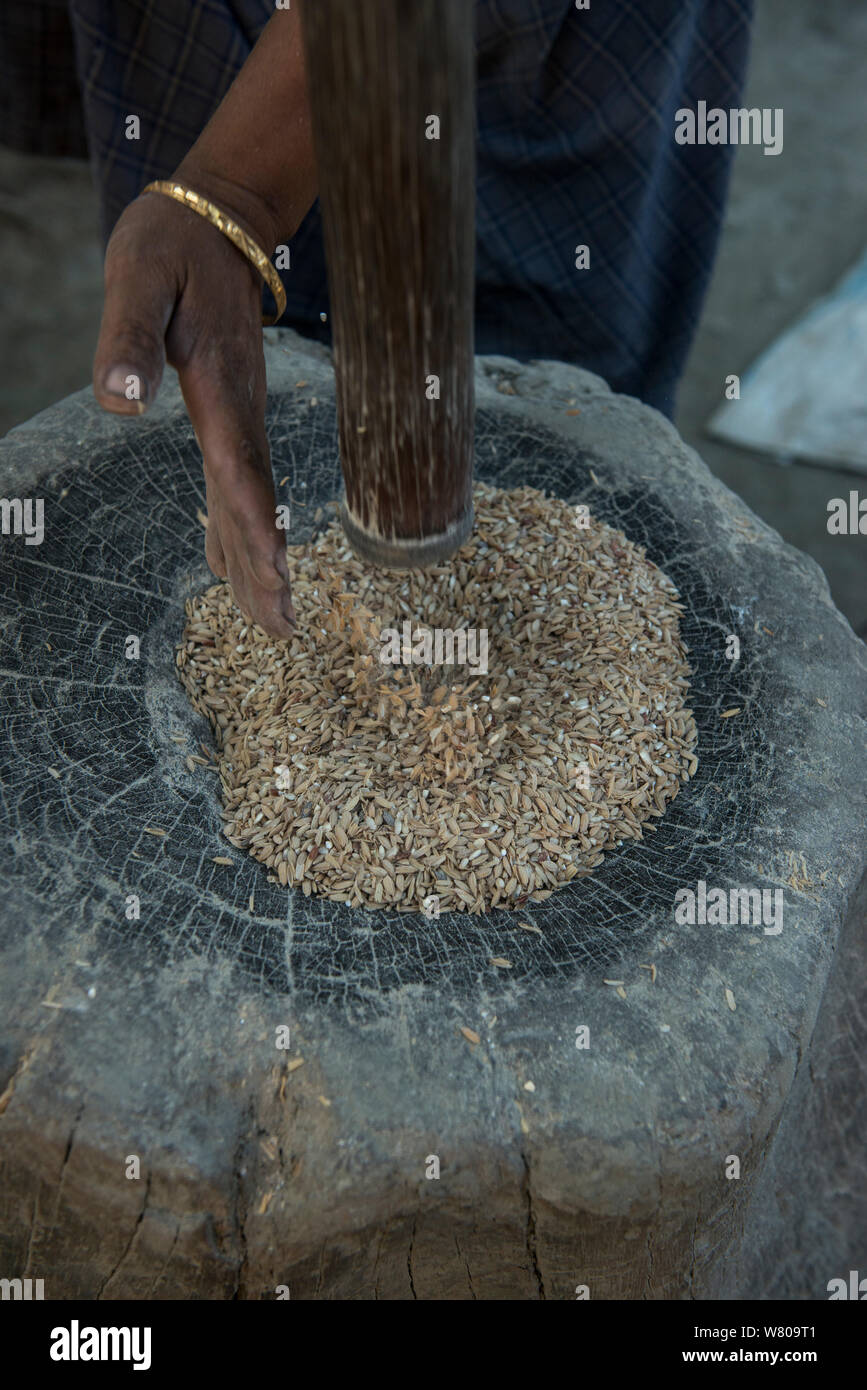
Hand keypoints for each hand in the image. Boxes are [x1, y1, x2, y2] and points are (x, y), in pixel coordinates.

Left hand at [93, 177, 295, 637]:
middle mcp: (241, 408)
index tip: (272, 570)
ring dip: (261, 561)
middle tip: (283, 627)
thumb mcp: (139, 276)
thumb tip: (121, 401)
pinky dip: (242, 532)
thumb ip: (129, 337)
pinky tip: (239, 569)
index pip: (240, 464)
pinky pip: (240, 484)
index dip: (256, 520)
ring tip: (276, 622)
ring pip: (251, 499)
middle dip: (269, 565)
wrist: (218, 219)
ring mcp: (243, 415)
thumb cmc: (172, 245)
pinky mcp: (235, 415)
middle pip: (255, 498)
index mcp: (221, 384)